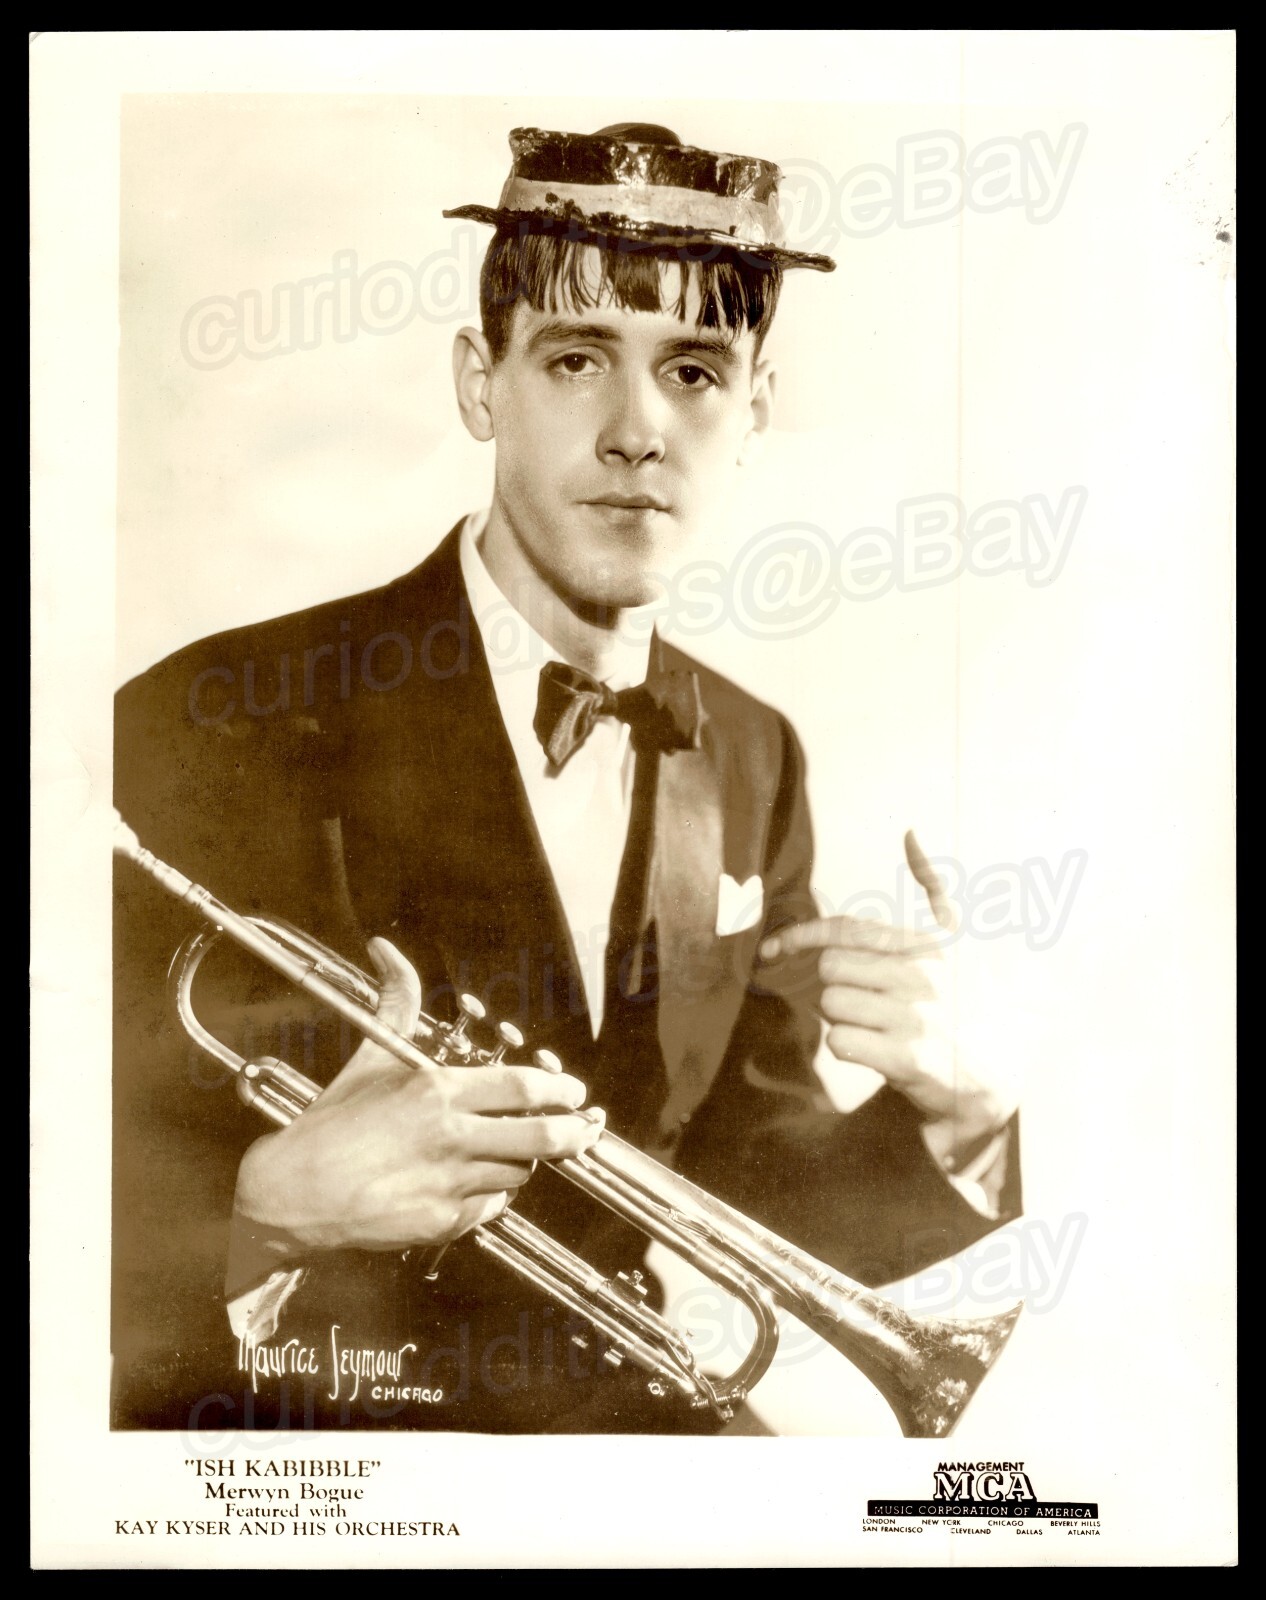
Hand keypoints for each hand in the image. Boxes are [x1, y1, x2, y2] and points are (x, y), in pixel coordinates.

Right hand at [233, 936, 603, 1252]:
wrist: (290, 1194)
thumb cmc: (331, 1126)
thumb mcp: (369, 1057)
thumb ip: (396, 1003)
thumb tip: (385, 949)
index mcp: (438, 1092)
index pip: (525, 1088)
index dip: (560, 1090)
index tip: (574, 1092)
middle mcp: (450, 1136)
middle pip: (541, 1137)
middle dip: (574, 1133)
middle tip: (584, 1128)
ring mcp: (449, 1183)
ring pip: (517, 1175)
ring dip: (524, 1164)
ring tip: (516, 1154)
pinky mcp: (442, 1223)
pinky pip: (489, 1209)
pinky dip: (490, 1198)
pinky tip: (476, 1186)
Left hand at [758, 831, 1016, 1168]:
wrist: (983, 1072)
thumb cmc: (954, 997)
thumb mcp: (952, 938)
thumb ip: (932, 883)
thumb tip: (911, 832)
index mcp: (925, 943)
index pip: (845, 929)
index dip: (801, 936)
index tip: (773, 948)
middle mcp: (921, 976)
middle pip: (830, 969)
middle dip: (836, 986)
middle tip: (865, 1000)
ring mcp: (914, 1018)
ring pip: (831, 1006)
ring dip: (842, 1018)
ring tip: (875, 1024)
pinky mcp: (907, 1058)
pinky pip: (840, 1042)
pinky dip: (848, 1047)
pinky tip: (876, 1049)